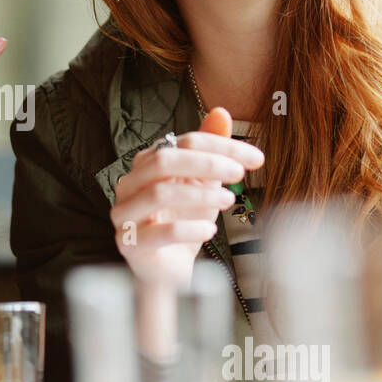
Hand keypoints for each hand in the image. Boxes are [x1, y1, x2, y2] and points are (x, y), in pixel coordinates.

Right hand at [109, 108, 264, 286]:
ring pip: (159, 194)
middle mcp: (130, 183)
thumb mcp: (203, 182)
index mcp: (147, 162)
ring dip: (201, 195)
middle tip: (238, 174)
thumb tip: (221, 112)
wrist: (168, 268)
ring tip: (228, 200)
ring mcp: (125, 214)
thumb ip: (209, 149)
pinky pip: (158, 232)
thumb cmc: (184, 220)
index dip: (222, 146)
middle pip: (164, 161)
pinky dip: (190, 228)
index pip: (183, 142)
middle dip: (206, 164)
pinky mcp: (129, 243)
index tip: (256, 158)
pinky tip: (210, 229)